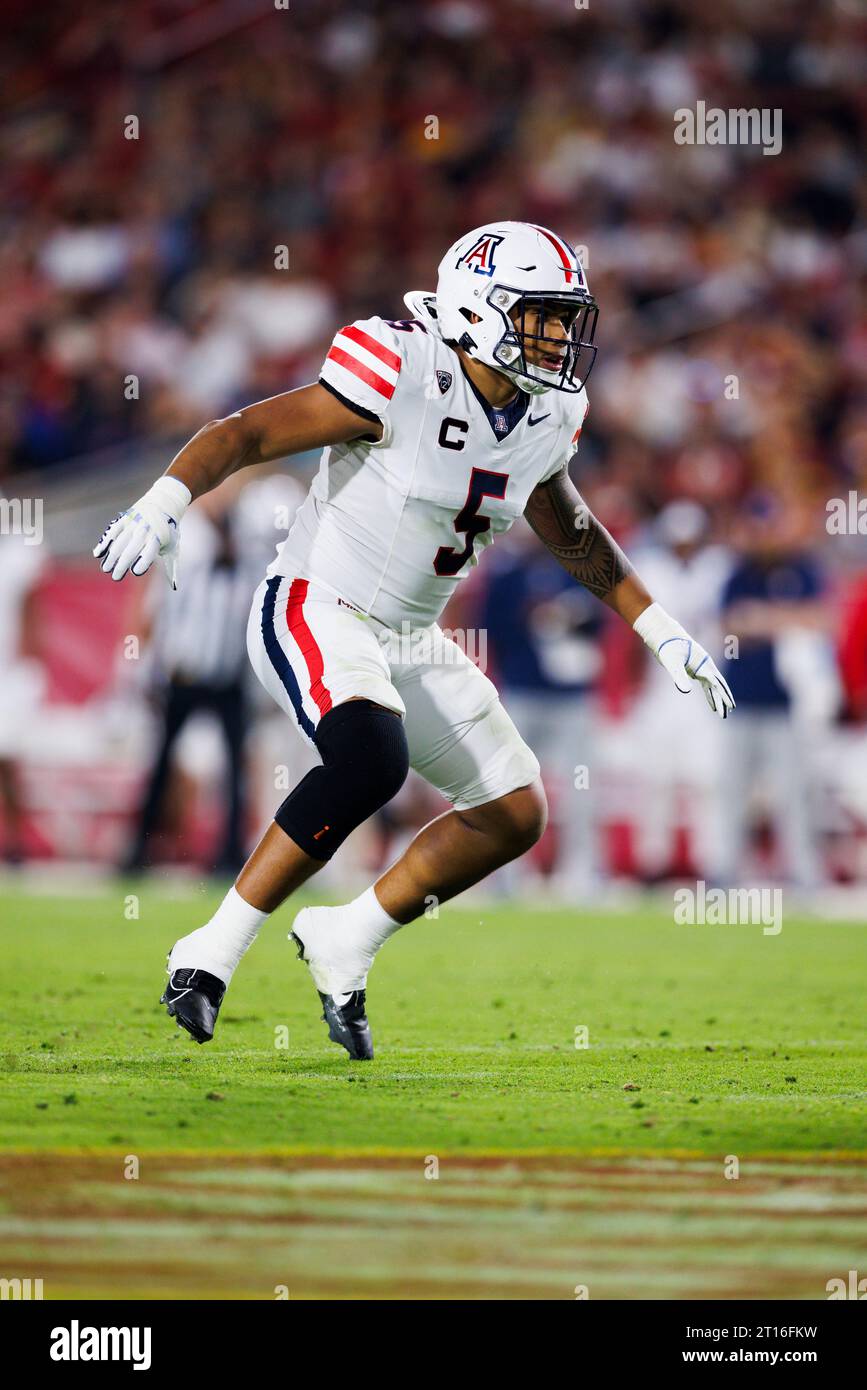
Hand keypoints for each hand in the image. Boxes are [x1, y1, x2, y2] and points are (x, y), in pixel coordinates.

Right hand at [93, 477, 190, 586]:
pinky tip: (98, 553)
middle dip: (121, 566)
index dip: (141, 564)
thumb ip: (171, 567)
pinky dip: (104, 543)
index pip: (148, 554)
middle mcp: (144, 532)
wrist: (164, 503)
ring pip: (118, 544)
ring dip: (111, 557)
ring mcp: (133, 525)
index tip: (135, 571)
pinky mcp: (124, 519)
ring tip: (105, 568)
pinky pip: (112, 532)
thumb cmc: (169, 531)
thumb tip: (174, 587)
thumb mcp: (173, 547)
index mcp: (158, 539)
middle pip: (130, 552)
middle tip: (115, 577)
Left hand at [634, 602, 734, 719]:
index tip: (728, 707)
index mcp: (703, 664)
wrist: (663, 635)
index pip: (716, 683)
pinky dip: (709, 694)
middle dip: (723, 699)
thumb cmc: (668, 647)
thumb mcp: (672, 662)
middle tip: (729, 712)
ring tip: (722, 713)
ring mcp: (700, 667)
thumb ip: (679, 676)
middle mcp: (705, 665)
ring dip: (717, 699)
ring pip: (713, 686)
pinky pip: (706, 685)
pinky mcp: (694, 669)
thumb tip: (685, 691)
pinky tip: (711, 704)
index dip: (722, 695)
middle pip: (718, 685)